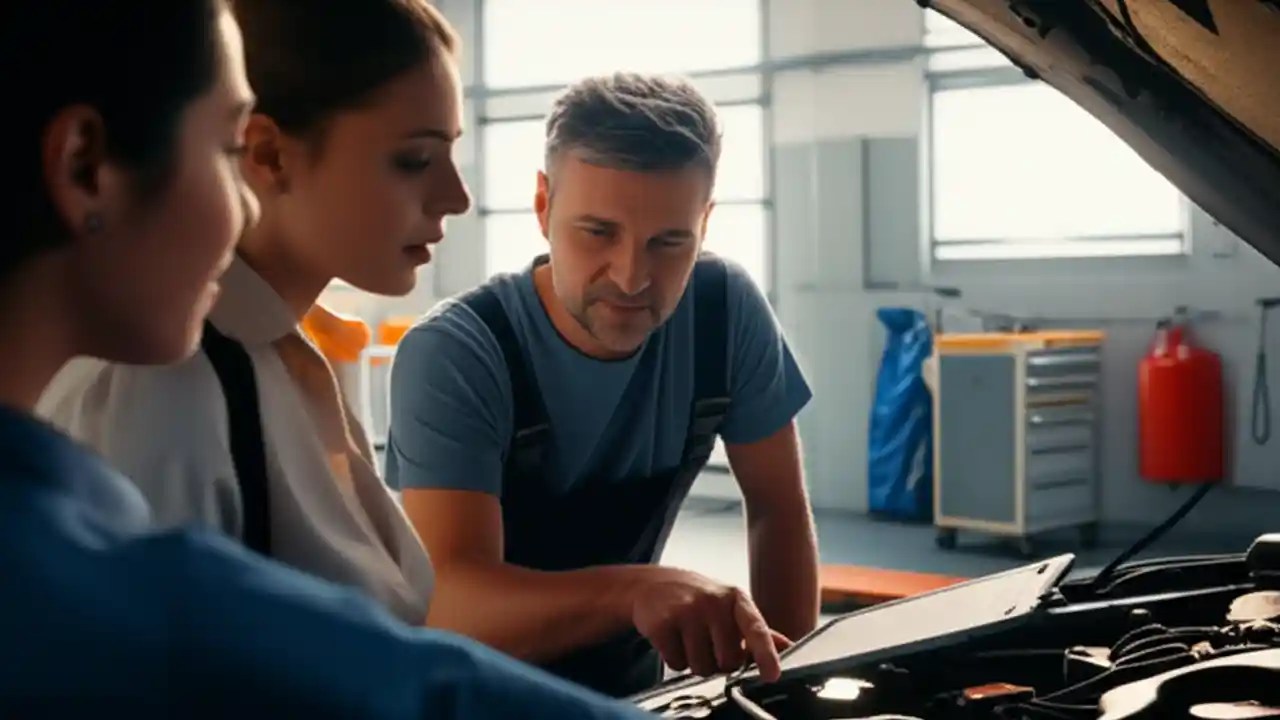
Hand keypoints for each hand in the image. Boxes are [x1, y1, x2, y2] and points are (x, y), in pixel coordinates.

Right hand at [631, 570, 790, 682]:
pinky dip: (675, 660)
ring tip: (688, 639)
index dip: (766, 654)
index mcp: (735, 599)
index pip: (756, 628)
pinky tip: (672, 639)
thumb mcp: (729, 606)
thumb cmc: (696, 599)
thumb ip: (757, 629)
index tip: (772, 674)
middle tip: (708, 643)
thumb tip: (787, 646)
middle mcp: (713, 602)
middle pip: (728, 661)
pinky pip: (677, 664)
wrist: (651, 584)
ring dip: (695, 663)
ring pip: (701, 667)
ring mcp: (686, 611)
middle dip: (719, 662)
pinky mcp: (662, 624)